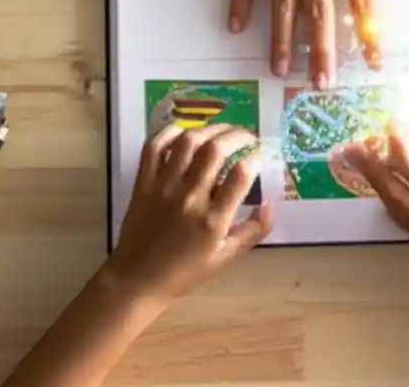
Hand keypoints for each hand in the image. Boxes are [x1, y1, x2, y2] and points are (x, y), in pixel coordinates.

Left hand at [106, 125, 272, 303]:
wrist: (137, 280)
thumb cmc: (185, 272)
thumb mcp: (227, 257)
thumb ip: (254, 230)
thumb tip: (271, 203)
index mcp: (213, 220)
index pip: (240, 175)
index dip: (256, 157)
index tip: (261, 155)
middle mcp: (189, 198)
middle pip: (216, 150)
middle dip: (237, 135)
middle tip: (247, 136)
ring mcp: (163, 187)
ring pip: (188, 142)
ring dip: (210, 129)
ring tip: (223, 130)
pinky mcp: (143, 183)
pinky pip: (154, 147)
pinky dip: (170, 132)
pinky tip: (185, 131)